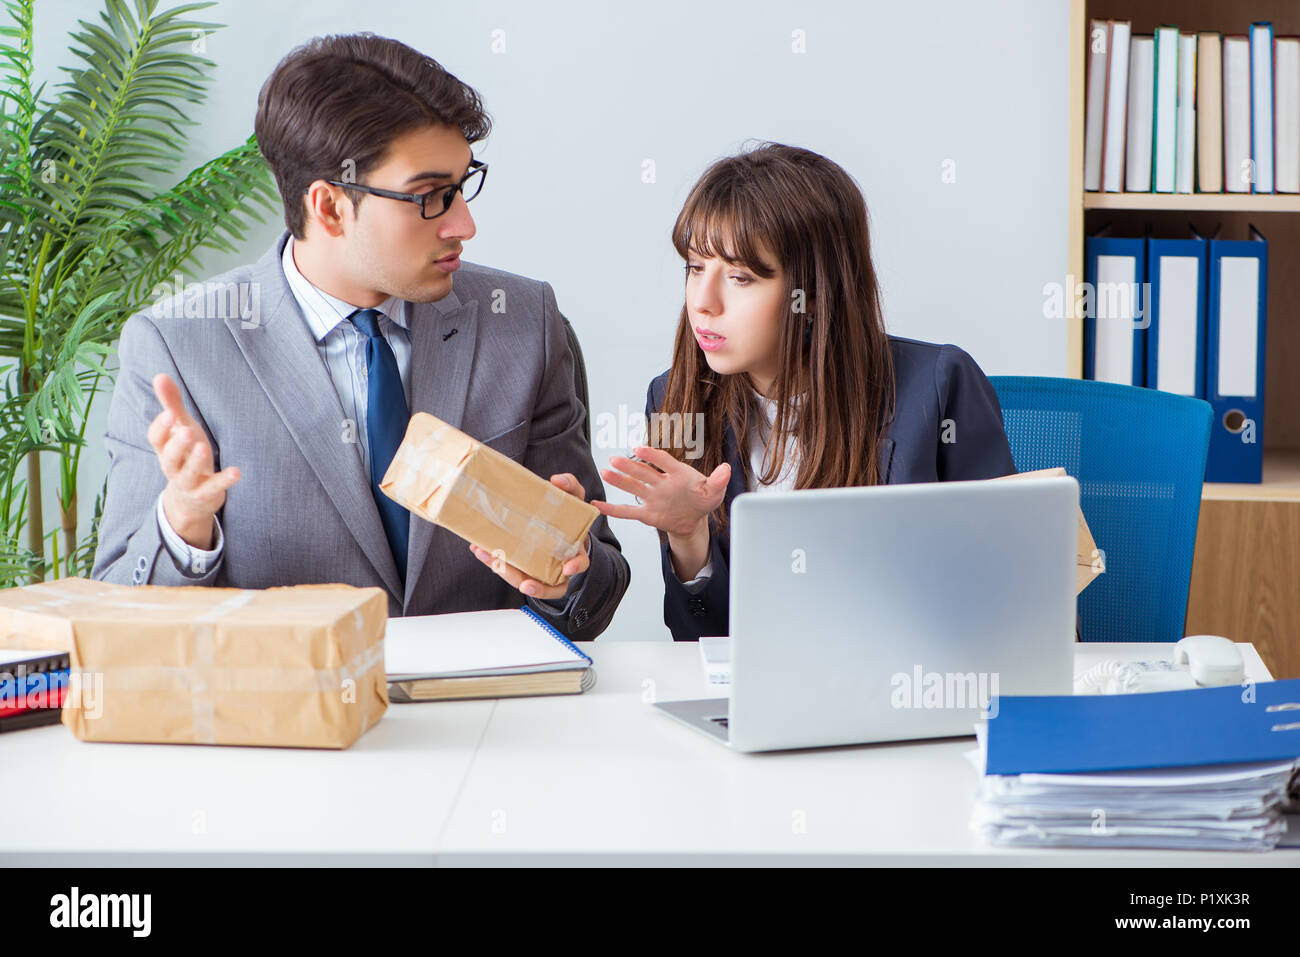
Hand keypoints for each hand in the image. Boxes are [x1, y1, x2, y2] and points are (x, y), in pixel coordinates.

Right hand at [149, 373, 240, 549]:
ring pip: (187, 475)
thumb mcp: (181, 429)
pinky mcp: (205, 494)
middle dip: (177, 445)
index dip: (161, 428)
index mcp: (165, 449)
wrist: (190, 499)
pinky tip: (237, 471)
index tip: (170, 414)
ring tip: (203, 447)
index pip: (155, 439)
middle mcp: (172, 467)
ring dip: (194, 462)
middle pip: (169, 458)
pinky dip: (224, 480)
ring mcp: (188, 483)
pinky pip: (213, 488)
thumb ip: (172, 405)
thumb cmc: (186, 455)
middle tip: (187, 430)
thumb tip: (160, 375)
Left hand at [469, 472, 590, 600]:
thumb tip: (557, 480)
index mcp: (574, 551)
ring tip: (490, 557)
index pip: (580, 562)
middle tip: (525, 584)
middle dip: (538, 587)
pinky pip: (509, 571)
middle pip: (548, 586)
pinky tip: (480, 549)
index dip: (576, 566)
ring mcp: (538, 572)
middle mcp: (557, 567)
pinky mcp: (520, 569)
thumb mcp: (571, 497)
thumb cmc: (563, 513)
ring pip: (526, 582)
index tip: (568, 568)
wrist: (550, 520)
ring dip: (508, 574)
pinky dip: (494, 562)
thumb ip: (569, 486)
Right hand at [592, 446, 729, 536]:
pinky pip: (627, 511)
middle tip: (615, 459)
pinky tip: (598, 504)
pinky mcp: (646, 513)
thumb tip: (726, 469)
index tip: (639, 449)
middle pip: (643, 473)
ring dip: (619, 480)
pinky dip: (613, 509)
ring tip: (605, 471)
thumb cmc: (702, 500)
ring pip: (633, 488)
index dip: (652, 455)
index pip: (663, 462)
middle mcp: (661, 483)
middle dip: (629, 466)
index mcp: (677, 474)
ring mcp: (652, 498)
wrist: (694, 519)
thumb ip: (719, 480)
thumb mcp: (714, 492)